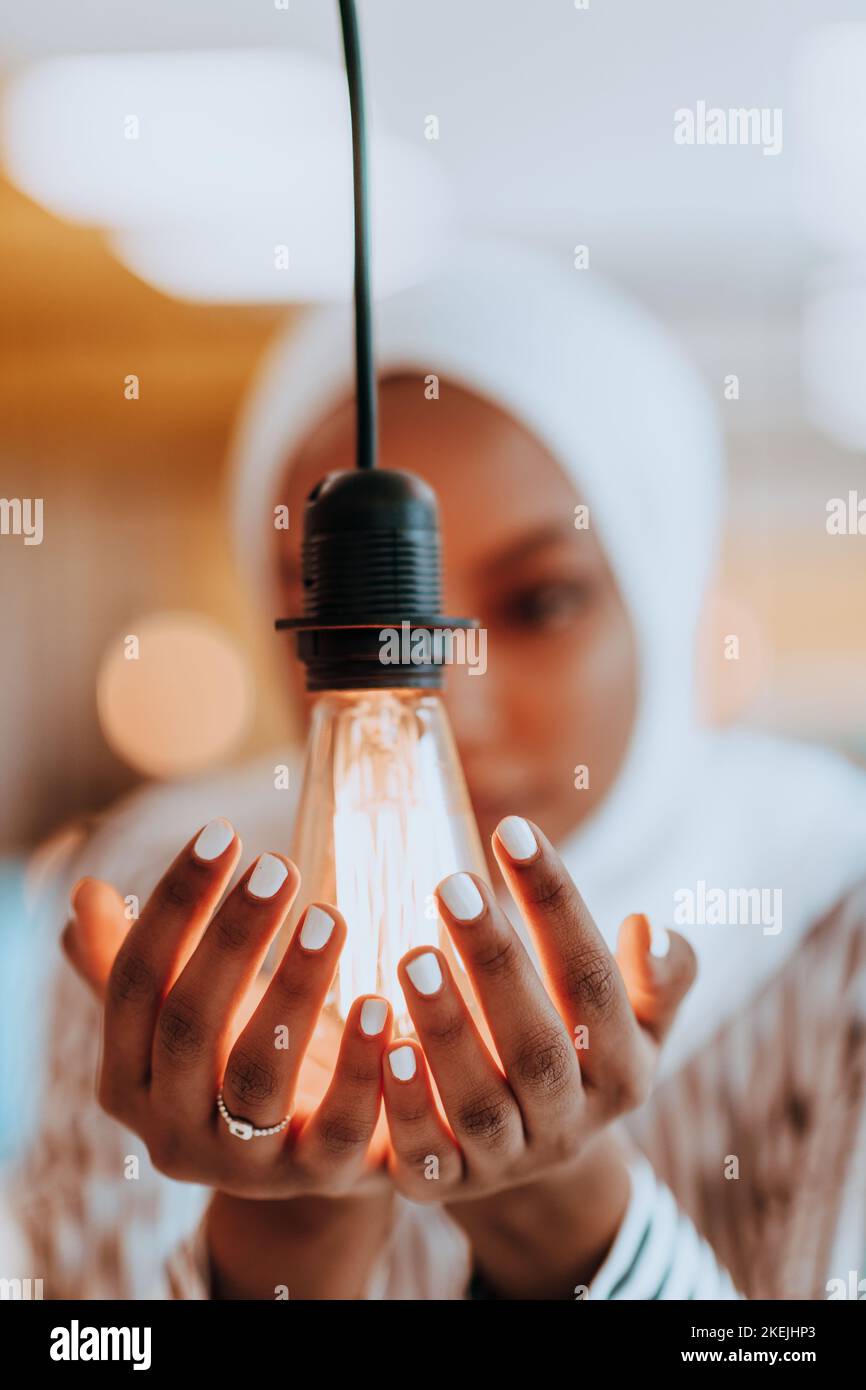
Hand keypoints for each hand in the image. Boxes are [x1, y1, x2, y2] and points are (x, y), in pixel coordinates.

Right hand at [62, 819, 392, 1200]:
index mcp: (128, 1081)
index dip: (175, 905)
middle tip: (280, 864)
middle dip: (231, 939)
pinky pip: (339, 1128)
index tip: (223, 831)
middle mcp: (173, 1132)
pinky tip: (387, 1004)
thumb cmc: (242, 1061)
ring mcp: (244, 1165)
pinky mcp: (318, 1180)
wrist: (310, 1161)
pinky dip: (360, 1067)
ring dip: (293, 990)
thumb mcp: (188, 1015)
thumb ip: (132, 963)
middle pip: (191, 1027)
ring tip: (331, 916)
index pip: (134, 984)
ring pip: (258, 1078)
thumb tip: (81, 895)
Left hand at [381, 816, 695, 1207]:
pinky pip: (424, 1158)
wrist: (532, 1161)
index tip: (514, 829)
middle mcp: (570, 1123)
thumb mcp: (633, 1023)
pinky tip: (383, 1045)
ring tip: (410, 954)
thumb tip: (649, 929)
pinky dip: (404, 1106)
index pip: (595, 981)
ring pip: (479, 1103)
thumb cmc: (578, 1051)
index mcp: (623, 1071)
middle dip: (496, 964)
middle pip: (539, 1046)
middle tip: (452, 883)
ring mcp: (506, 1161)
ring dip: (446, 1029)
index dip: (557, 905)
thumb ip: (657, 979)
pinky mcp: (443, 1187)